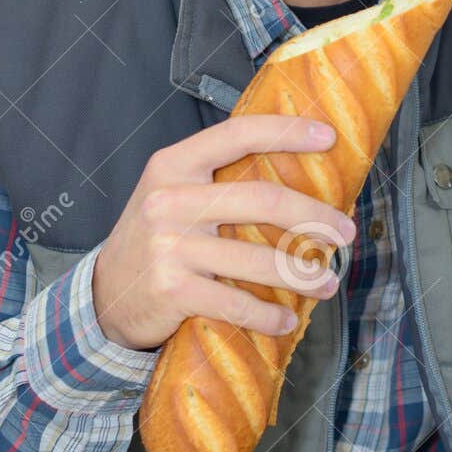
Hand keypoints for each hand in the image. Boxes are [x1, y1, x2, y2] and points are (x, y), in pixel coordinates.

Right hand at [92, 114, 355, 350]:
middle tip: (345, 232)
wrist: (105, 292)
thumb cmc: (156, 237)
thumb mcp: (172, 193)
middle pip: (261, 199)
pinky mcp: (173, 290)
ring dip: (302, 274)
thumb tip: (296, 175)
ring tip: (327, 282)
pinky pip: (236, 302)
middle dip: (314, 216)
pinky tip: (286, 319)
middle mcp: (170, 200)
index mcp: (174, 165)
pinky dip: (268, 316)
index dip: (286, 131)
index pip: (237, 134)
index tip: (329, 136)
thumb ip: (217, 179)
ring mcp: (170, 246)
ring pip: (256, 259)